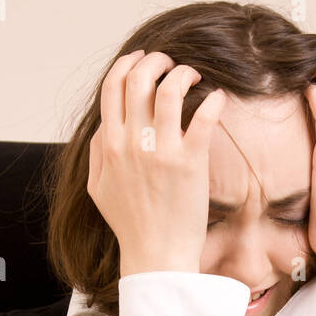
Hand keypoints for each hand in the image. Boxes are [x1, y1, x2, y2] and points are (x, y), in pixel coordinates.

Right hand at [87, 50, 225, 274]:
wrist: (156, 256)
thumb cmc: (130, 226)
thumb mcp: (98, 189)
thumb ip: (97, 152)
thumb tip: (105, 125)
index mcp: (110, 145)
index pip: (113, 86)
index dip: (128, 63)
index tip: (142, 59)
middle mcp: (133, 142)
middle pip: (139, 78)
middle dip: (157, 60)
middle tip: (171, 63)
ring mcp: (162, 151)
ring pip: (170, 89)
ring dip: (184, 73)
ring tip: (194, 76)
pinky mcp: (190, 163)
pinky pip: (204, 118)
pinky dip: (214, 101)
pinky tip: (218, 98)